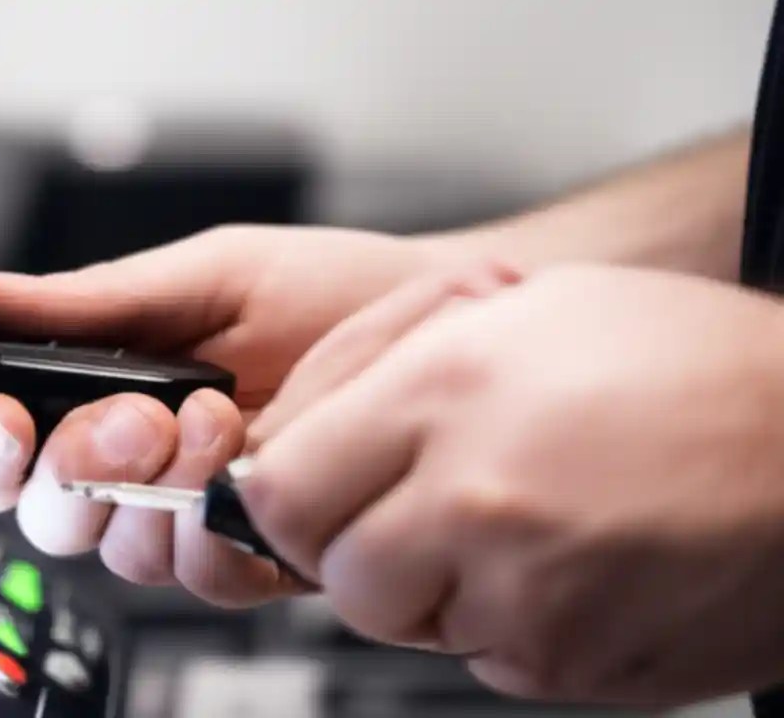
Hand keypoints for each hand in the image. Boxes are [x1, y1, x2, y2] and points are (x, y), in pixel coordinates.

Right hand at [0, 224, 505, 605]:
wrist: (429, 320)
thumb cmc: (323, 292)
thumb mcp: (209, 276)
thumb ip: (101, 300)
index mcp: (104, 396)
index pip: (11, 450)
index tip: (6, 418)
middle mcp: (140, 468)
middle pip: (51, 516)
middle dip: (77, 469)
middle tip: (136, 414)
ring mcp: (197, 515)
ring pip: (126, 553)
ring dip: (157, 491)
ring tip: (215, 416)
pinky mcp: (259, 550)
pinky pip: (205, 577)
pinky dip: (212, 530)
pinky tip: (247, 465)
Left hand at [244, 264, 783, 705]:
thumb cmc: (687, 360)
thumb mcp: (517, 304)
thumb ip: (378, 373)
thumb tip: (285, 449)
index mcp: (448, 394)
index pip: (281, 493)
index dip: (283, 499)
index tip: (303, 490)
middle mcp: (479, 502)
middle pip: (339, 577)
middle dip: (358, 548)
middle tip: (417, 505)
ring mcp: (530, 598)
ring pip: (408, 625)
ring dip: (434, 584)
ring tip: (512, 520)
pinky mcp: (575, 665)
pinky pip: (490, 659)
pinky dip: (506, 620)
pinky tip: (567, 560)